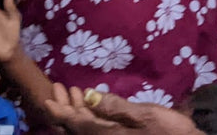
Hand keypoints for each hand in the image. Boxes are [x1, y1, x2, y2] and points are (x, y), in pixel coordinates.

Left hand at [43, 84, 201, 134]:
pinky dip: (90, 115)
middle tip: (59, 87)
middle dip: (66, 107)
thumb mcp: (145, 115)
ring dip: (77, 110)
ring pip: (85, 128)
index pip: (75, 124)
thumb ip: (115, 106)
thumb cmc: (169, 132)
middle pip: (76, 128)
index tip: (47, 99)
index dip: (59, 112)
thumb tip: (88, 95)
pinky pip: (96, 129)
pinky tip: (91, 102)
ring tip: (72, 90)